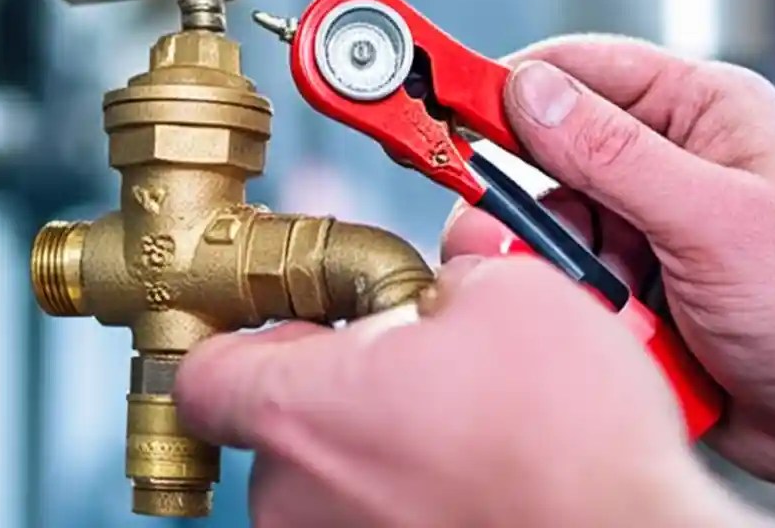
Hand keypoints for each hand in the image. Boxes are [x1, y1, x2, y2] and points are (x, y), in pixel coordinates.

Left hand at [175, 258, 773, 526]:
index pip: (204, 372)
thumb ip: (451, 272)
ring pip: (330, 477)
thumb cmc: (571, 451)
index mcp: (299, 409)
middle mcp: (297, 496)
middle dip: (340, 384)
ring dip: (379, 443)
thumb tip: (452, 278)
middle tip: (409, 363)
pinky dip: (410, 494)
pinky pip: (374, 519)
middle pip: (279, 420)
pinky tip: (473, 472)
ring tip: (459, 423)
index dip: (243, 335)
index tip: (279, 318)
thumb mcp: (515, 293)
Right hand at [442, 35, 774, 507]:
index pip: (576, 68)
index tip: (441, 105)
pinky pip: (560, 277)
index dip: (503, 85)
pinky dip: (575, 303)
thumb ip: (615, 154)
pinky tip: (621, 327)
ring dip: (560, 266)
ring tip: (614, 300)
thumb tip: (529, 93)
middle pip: (543, 153)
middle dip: (528, 205)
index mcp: (700, 111)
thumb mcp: (716, 222)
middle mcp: (663, 159)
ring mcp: (642, 223)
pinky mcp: (626, 280)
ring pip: (543, 224)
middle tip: (520, 239)